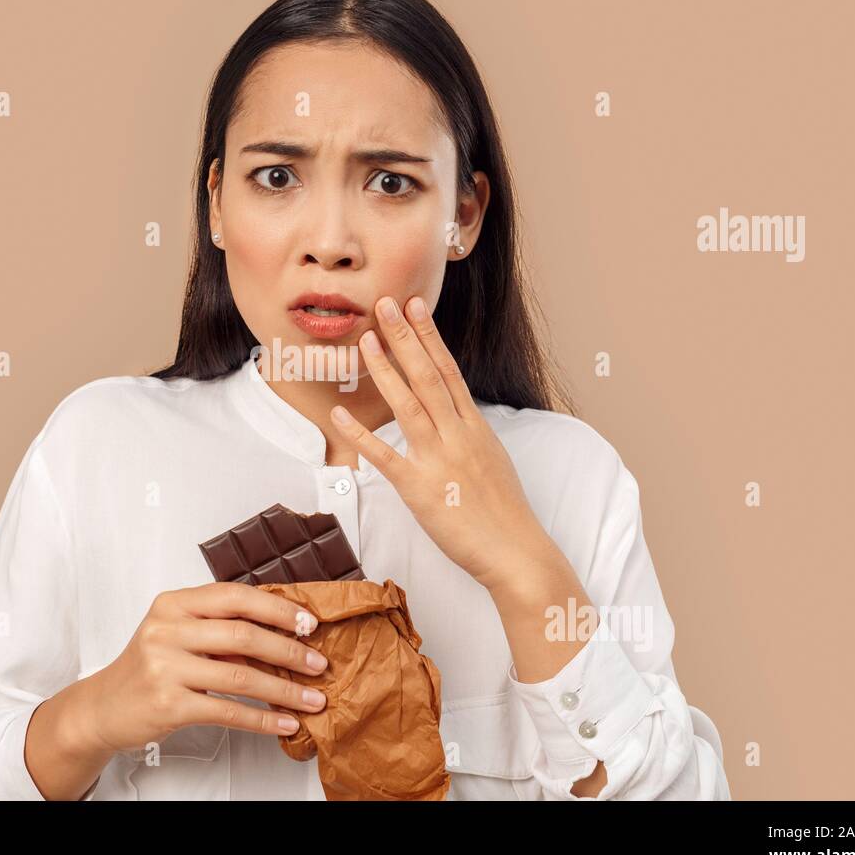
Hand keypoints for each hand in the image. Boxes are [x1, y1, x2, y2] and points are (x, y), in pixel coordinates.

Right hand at [71, 582, 329, 756]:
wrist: (103, 707)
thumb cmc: (148, 667)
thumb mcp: (176, 632)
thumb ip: (218, 624)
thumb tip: (283, 627)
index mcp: (173, 603)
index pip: (235, 596)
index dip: (277, 609)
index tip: (308, 623)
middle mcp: (166, 629)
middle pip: (243, 635)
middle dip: (289, 650)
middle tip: (318, 663)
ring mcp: (165, 667)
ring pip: (241, 676)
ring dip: (284, 690)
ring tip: (312, 698)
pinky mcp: (169, 704)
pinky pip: (228, 710)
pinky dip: (262, 719)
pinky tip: (284, 723)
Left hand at [329, 295, 552, 591]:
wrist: (516, 552)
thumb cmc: (505, 512)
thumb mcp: (493, 460)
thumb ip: (470, 435)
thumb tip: (455, 417)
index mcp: (475, 427)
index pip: (448, 371)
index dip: (429, 336)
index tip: (415, 307)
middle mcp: (458, 435)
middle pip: (427, 375)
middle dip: (404, 337)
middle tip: (384, 303)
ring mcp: (439, 460)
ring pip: (409, 405)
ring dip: (385, 370)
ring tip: (366, 340)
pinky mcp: (420, 489)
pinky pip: (385, 457)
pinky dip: (360, 434)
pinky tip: (339, 414)